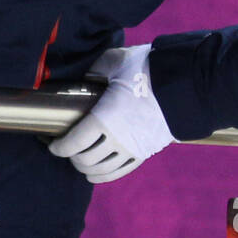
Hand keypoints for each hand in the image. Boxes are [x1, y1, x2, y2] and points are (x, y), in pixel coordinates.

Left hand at [48, 44, 176, 182]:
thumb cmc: (148, 70)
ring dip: (85, 168)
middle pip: (84, 160)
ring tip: (78, 160)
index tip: (51, 143)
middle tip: (64, 148)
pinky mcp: (145, 152)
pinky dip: (103, 175)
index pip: (73, 143)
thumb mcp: (116, 61)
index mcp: (104, 118)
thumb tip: (84, 77)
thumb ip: (95, 69)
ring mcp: (133, 148)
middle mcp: (117, 139)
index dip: (58, 147)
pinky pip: (119, 172)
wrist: (186, 83)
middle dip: (70, 157)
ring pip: (101, 170)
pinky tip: (94, 173)